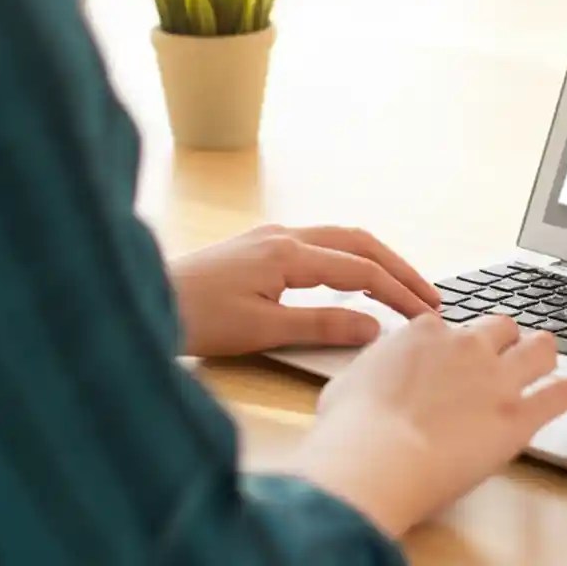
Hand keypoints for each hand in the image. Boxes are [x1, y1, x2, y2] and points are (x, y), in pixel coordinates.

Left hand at [169, 224, 439, 356]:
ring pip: (340, 239)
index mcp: (288, 253)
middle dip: (399, 269)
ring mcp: (269, 237)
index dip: (398, 293)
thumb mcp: (262, 330)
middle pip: (359, 243)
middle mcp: (283, 236)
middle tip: (429, 297)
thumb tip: (373, 327)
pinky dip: (349, 259)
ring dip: (376, 260)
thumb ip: (321, 326)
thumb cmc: (192, 318)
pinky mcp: (258, 248)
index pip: (361, 271)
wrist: (137, 300)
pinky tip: (353, 279)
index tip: (425, 316)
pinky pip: (319, 245)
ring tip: (402, 286)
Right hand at [294, 313, 566, 536]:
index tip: (454, 353)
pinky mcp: (518, 415)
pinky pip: (562, 395)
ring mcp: (497, 379)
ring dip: (546, 352)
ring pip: (539, 348)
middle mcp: (467, 346)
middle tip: (503, 354)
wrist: (376, 457)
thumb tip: (369, 375)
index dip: (455, 341)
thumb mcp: (347, 383)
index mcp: (425, 333)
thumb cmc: (353, 428)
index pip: (451, 325)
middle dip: (504, 339)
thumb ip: (371, 370)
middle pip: (501, 327)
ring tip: (551, 357)